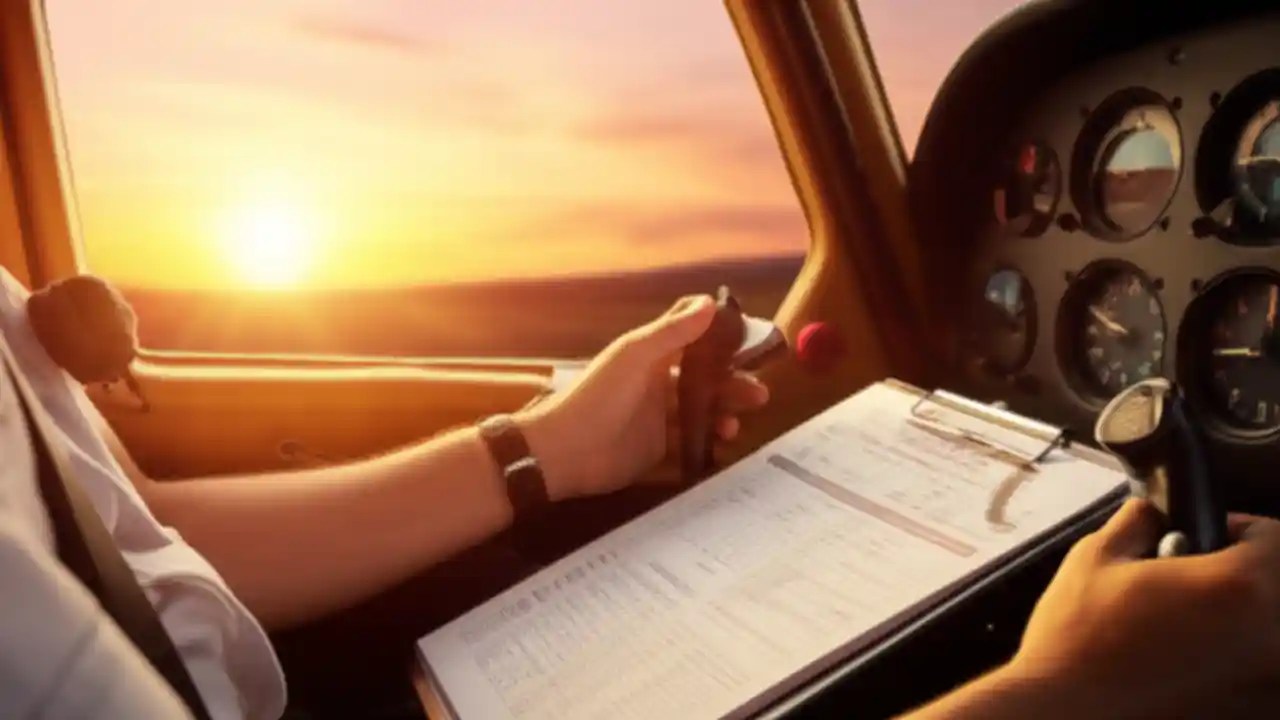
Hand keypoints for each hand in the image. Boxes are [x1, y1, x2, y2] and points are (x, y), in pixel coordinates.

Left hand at [517, 295, 769, 500]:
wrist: (565, 452)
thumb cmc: (598, 396)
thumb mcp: (635, 356)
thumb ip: (672, 331)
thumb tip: (710, 301)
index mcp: (651, 357)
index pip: (694, 343)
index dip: (722, 344)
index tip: (753, 348)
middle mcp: (658, 385)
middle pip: (704, 382)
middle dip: (732, 386)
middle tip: (760, 395)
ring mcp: (658, 420)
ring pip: (702, 413)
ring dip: (723, 415)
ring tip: (736, 426)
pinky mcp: (657, 451)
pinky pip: (690, 444)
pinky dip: (708, 443)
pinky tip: (721, 446)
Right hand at [1007, 499, 1279, 716]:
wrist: (1064, 709)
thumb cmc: (1077, 636)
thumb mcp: (1096, 556)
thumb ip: (1137, 522)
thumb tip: (1151, 514)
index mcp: (1239, 586)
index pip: (1277, 538)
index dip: (1238, 530)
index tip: (1203, 539)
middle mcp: (1268, 635)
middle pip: (1278, 585)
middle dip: (1241, 574)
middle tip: (1191, 580)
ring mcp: (1263, 679)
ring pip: (1268, 628)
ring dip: (1239, 616)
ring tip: (1186, 622)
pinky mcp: (1250, 709)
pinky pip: (1253, 667)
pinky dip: (1229, 657)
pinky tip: (1185, 656)